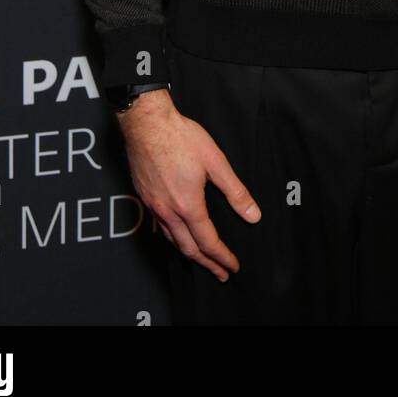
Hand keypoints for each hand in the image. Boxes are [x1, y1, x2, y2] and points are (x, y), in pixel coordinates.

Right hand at [117, 89, 261, 280]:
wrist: (146, 122)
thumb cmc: (180, 137)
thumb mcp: (215, 161)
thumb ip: (235, 191)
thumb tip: (253, 215)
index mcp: (188, 205)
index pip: (208, 242)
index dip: (222, 257)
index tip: (233, 267)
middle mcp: (168, 211)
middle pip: (189, 249)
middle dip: (207, 264)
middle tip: (220, 274)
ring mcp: (153, 205)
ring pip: (172, 240)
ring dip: (189, 254)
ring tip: (201, 260)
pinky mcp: (144, 196)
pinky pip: (160, 227)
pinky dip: (173, 238)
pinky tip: (177, 234)